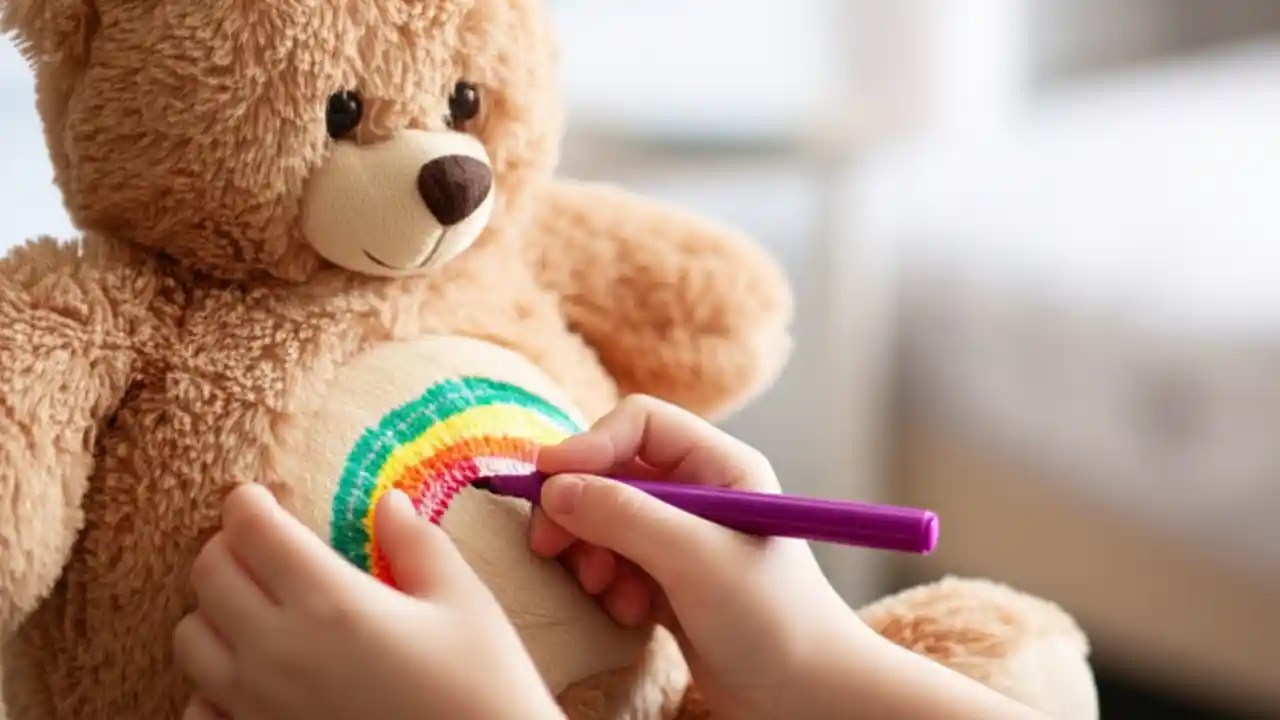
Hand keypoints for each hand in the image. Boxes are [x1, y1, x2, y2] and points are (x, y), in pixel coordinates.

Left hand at [174, 484, 561, 719]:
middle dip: (228, 547)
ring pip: (190, 638)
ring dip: (214, 611)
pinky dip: (210, 684)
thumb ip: (419, 545)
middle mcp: (277, 650)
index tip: (261, 498)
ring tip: (257, 608)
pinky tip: (255, 677)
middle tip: (262, 545)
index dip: (248, 502)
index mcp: (329, 600)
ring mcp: (257, 706)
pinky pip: (197, 707)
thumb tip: (389, 504)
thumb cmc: (481, 688)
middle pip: (208, 574)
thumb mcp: (465, 604)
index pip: (249, 528)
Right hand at [529, 395, 870, 718]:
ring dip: (592, 552)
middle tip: (548, 545)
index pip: (640, 424)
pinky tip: (630, 613)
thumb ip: (624, 517)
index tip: (547, 481)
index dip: (589, 444)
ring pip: (604, 518)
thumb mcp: (695, 560)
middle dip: (579, 507)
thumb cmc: (772, 621)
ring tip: (604, 589)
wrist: (804, 699)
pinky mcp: (668, 578)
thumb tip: (555, 488)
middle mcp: (701, 491)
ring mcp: (682, 536)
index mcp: (722, 466)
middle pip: (612, 470)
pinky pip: (613, 560)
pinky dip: (608, 583)